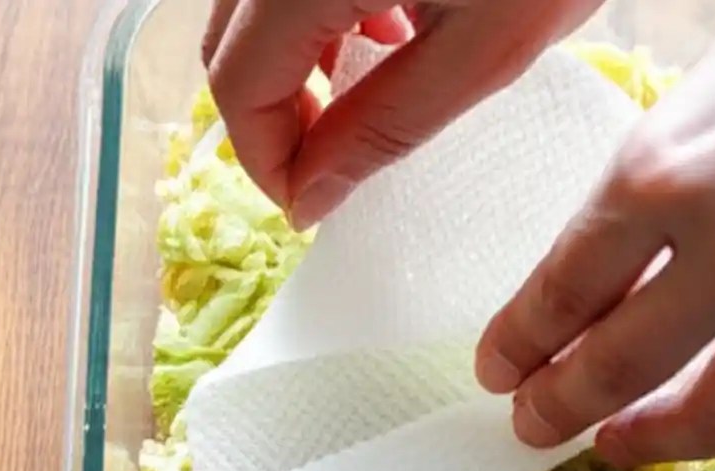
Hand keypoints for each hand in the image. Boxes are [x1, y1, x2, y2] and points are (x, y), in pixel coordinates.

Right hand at [203, 0, 603, 226]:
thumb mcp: (485, 47)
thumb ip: (385, 123)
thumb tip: (310, 194)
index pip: (239, 83)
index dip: (266, 160)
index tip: (311, 207)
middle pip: (229, 43)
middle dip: (274, 118)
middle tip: (332, 167)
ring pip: (254, 9)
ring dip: (295, 65)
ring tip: (367, 94)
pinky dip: (318, 13)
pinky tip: (386, 25)